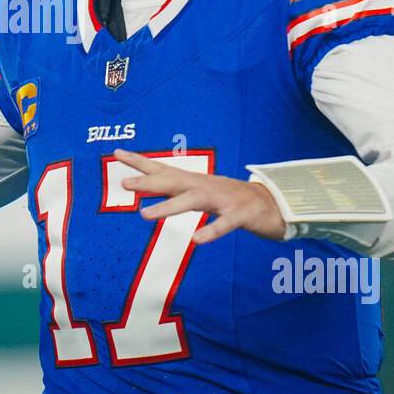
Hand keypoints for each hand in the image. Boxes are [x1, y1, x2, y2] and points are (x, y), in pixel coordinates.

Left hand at [113, 148, 286, 243]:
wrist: (276, 204)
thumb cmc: (234, 200)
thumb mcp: (204, 193)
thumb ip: (181, 191)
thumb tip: (153, 188)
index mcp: (197, 182)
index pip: (164, 169)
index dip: (140, 162)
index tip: (116, 153)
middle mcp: (207, 186)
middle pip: (174, 181)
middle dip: (149, 182)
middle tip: (125, 184)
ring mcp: (225, 199)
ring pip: (194, 200)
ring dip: (169, 206)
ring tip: (145, 215)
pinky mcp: (242, 214)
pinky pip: (225, 224)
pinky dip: (212, 230)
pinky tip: (197, 240)